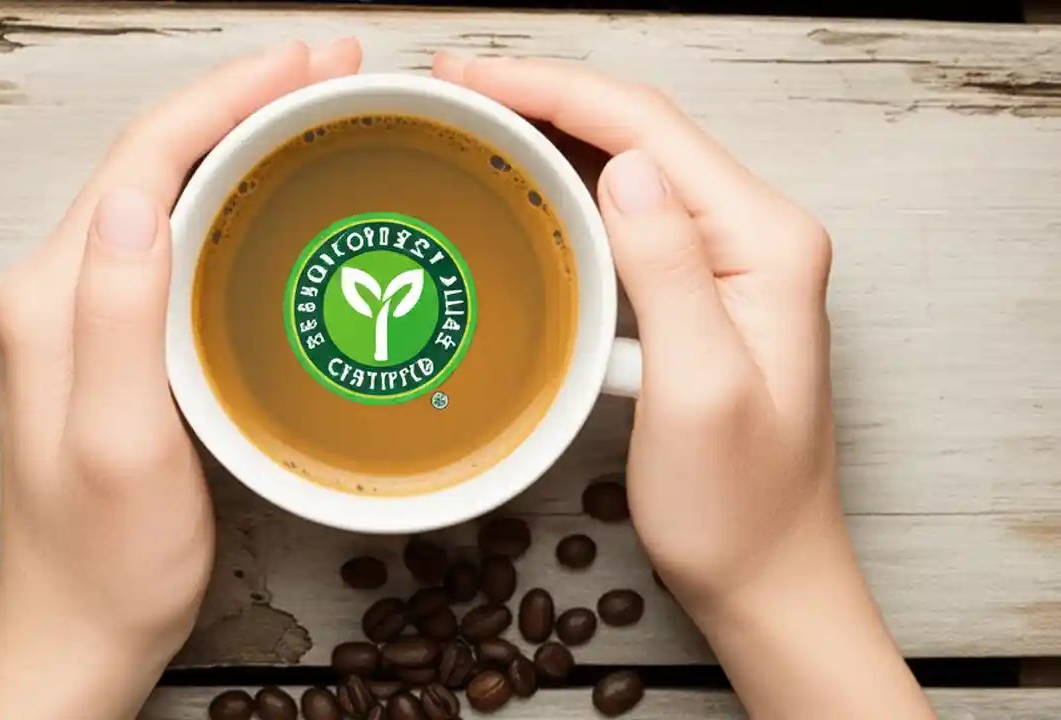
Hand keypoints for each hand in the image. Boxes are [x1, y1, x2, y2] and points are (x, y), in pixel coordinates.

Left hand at [0, 40, 362, 719]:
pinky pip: (173, 240)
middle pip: (153, 157)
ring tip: (313, 111)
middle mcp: (58, 290)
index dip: (227, 96)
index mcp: (54, 297)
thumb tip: (131, 193)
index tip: (306, 65)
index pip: (141, 158)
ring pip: (165, 190)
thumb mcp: (119, 444)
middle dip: (242, 98)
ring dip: (238, 137)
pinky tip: (275, 198)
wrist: (82, 629)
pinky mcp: (114, 341)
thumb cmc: (108, 558)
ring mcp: (85, 314)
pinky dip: (230, 197)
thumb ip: (114, 316)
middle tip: (330, 72)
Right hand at [434, 54, 932, 718]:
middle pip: (638, 132)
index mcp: (765, 243)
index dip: (552, 90)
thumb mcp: (700, 391)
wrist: (769, 574)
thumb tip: (625, 166)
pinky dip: (568, 189)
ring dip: (552, 133)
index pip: (648, 129)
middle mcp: (754, 236)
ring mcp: (729, 262)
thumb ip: (671, 271)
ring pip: (630, 165)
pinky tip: (524, 188)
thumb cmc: (739, 506)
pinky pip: (629, 216)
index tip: (469, 78)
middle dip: (542, 97)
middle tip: (451, 88)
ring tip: (472, 120)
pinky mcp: (701, 292)